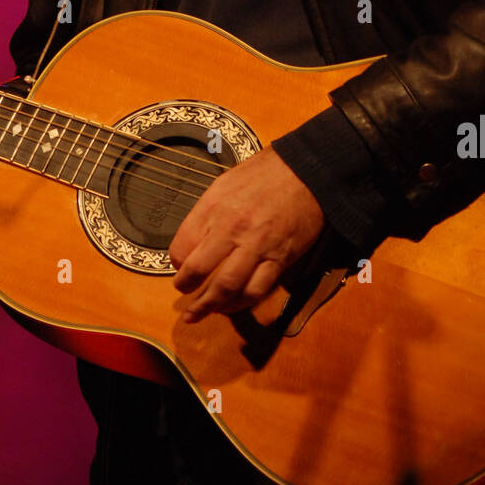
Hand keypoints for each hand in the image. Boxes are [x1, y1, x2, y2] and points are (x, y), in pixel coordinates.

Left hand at [169, 145, 324, 322]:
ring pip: (226, 287)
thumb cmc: (265, 173)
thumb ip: (208, 212)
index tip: (181, 266)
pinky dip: (240, 303)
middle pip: (198, 270)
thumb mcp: (225, 183)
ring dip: (209, 306)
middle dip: (186, 288)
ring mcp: (257, 246)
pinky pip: (256, 290)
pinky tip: (231, 306)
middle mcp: (231, 228)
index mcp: (214, 207)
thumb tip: (194, 240)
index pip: (182, 246)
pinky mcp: (279, 259)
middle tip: (183, 294)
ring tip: (197, 314)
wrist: (307, 170)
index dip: (177, 262)